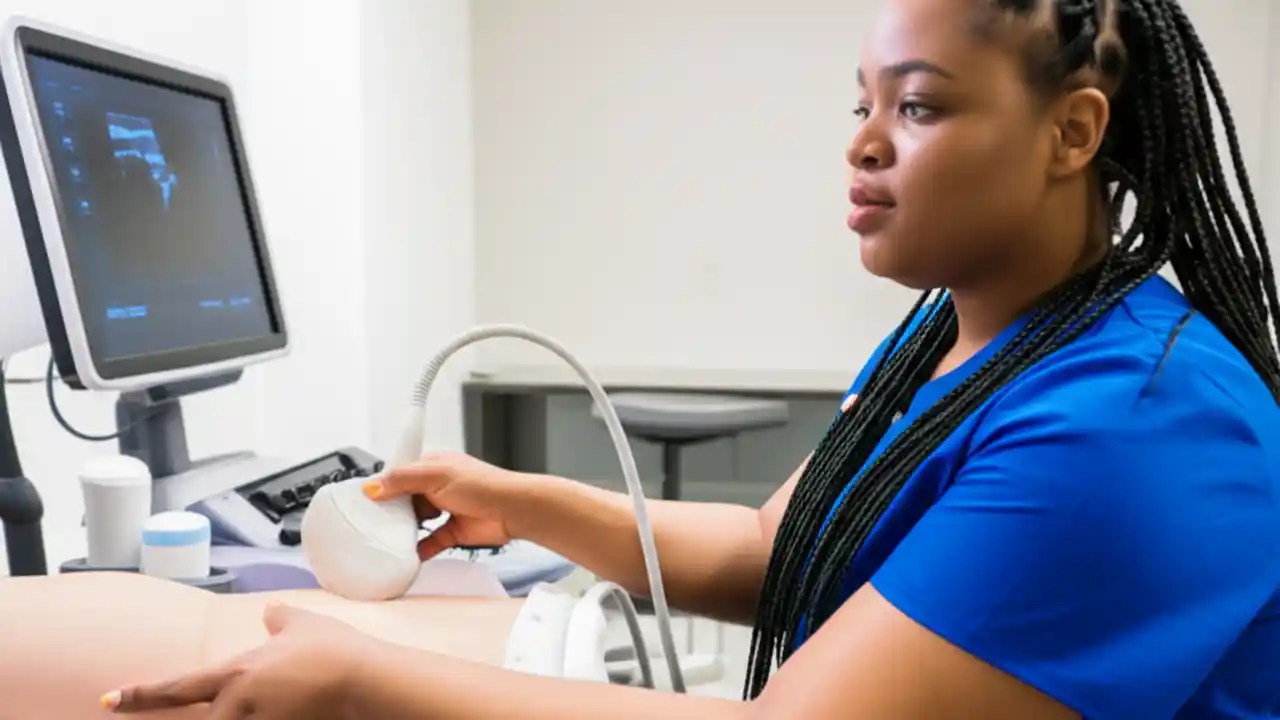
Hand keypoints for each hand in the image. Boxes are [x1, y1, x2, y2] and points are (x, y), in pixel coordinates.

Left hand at [104, 603, 377, 717]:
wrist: (364, 679)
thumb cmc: (334, 648)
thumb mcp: (302, 624)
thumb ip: (279, 619)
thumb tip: (269, 613)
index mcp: (237, 673)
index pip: (177, 687)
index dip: (140, 695)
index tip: (109, 700)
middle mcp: (241, 704)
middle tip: (195, 714)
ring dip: (235, 719)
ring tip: (257, 707)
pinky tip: (279, 715)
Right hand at [364, 451, 533, 560]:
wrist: (512, 510)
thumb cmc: (482, 485)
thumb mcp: (435, 476)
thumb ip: (401, 480)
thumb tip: (372, 487)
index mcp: (432, 466)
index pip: (399, 474)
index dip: (383, 485)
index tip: (364, 499)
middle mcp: (436, 486)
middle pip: (405, 500)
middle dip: (390, 511)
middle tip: (370, 523)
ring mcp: (445, 509)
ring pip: (416, 521)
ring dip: (403, 530)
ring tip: (384, 540)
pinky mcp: (453, 531)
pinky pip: (430, 542)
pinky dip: (418, 550)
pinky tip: (406, 556)